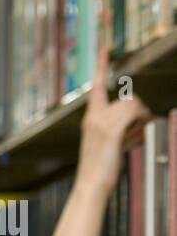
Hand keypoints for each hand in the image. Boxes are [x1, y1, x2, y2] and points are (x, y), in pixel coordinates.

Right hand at [76, 46, 152, 194]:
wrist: (90, 185)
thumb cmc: (101, 168)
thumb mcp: (110, 143)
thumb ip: (121, 127)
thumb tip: (145, 118)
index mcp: (91, 118)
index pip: (95, 87)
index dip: (100, 67)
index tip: (104, 50)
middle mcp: (93, 117)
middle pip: (129, 98)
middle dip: (140, 113)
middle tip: (137, 132)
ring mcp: (100, 122)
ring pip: (134, 104)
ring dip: (142, 120)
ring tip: (134, 138)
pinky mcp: (110, 130)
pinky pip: (134, 113)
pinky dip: (141, 122)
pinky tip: (135, 137)